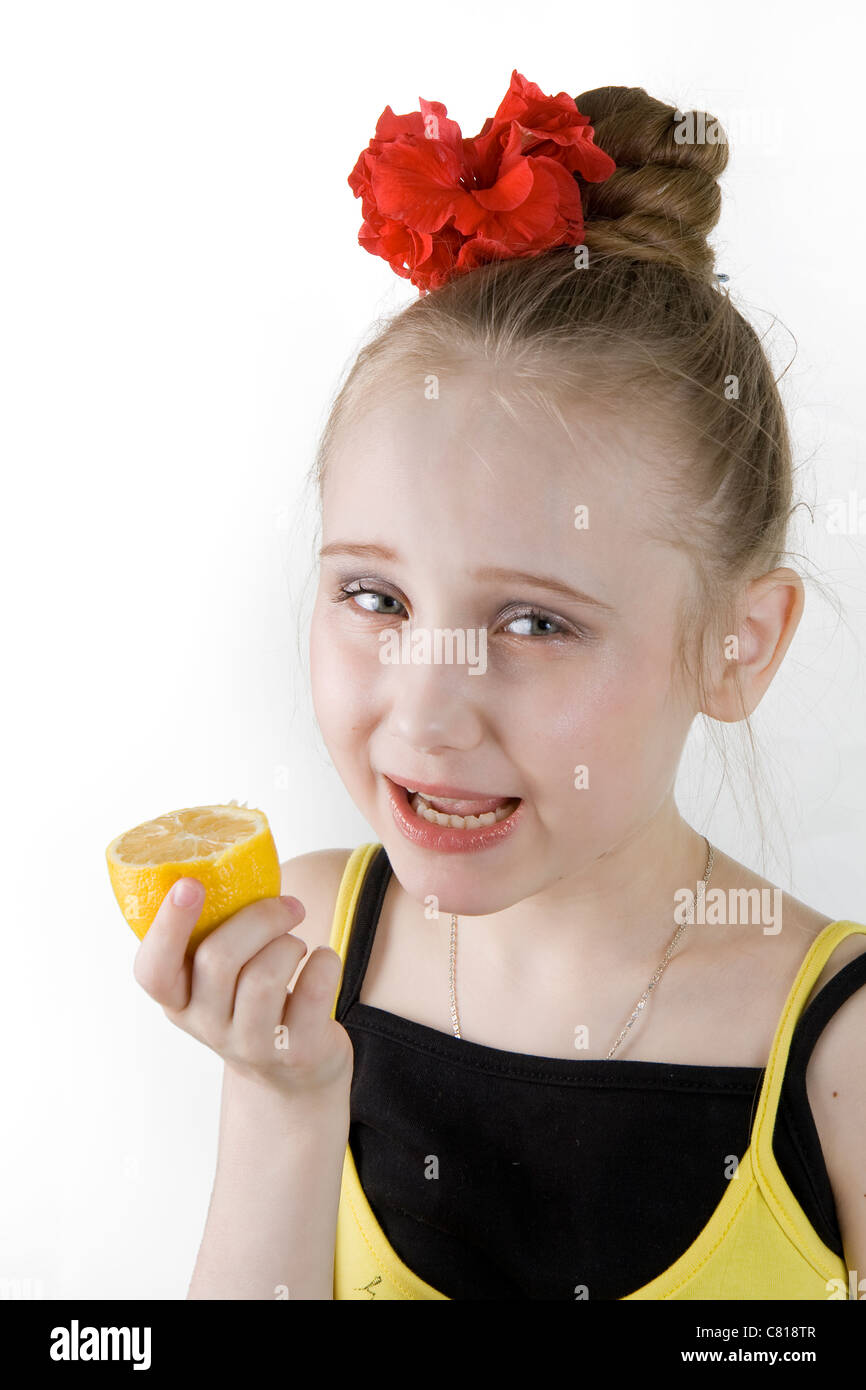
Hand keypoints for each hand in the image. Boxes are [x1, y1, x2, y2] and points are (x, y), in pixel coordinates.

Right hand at [133, 881, 353, 1098]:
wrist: (293, 1074)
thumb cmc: (253, 1001)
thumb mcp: (221, 980)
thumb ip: (215, 935)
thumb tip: (231, 861)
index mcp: (178, 1000)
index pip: (152, 971)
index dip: (168, 925)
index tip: (189, 883)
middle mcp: (207, 1026)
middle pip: (219, 958)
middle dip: (259, 918)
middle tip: (289, 906)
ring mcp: (250, 1045)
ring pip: (265, 976)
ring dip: (290, 943)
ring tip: (297, 945)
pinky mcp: (296, 1052)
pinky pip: (314, 991)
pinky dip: (326, 962)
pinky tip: (324, 962)